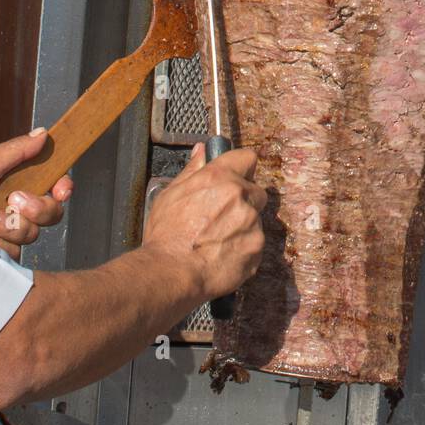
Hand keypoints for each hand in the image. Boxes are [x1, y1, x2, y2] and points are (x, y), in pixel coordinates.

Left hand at [0, 129, 72, 258]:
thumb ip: (16, 150)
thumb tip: (43, 133)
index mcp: (17, 180)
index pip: (53, 184)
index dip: (63, 187)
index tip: (61, 189)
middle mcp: (16, 205)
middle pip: (51, 211)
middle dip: (37, 207)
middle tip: (15, 201)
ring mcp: (9, 228)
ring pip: (32, 232)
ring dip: (7, 224)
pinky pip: (14, 250)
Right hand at [143, 144, 265, 303]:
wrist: (172, 272)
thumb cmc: (166, 235)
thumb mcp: (170, 194)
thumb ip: (192, 170)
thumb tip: (201, 151)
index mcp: (220, 177)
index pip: (247, 158)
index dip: (241, 167)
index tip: (237, 175)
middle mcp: (241, 196)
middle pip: (256, 191)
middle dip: (244, 201)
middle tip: (222, 216)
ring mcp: (252, 223)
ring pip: (256, 219)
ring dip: (243, 226)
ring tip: (217, 240)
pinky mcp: (257, 248)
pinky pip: (255, 244)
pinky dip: (244, 248)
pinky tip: (223, 255)